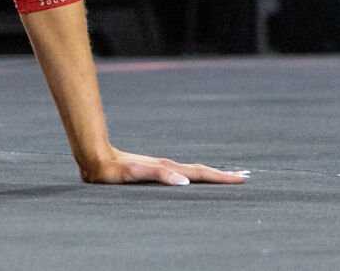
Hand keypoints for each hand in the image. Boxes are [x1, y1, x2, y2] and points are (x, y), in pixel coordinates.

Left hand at [81, 147, 248, 185]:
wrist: (96, 158)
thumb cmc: (114, 170)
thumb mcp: (135, 173)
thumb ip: (159, 175)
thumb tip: (185, 181)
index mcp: (168, 168)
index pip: (200, 173)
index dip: (221, 177)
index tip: (242, 178)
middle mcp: (168, 166)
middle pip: (201, 171)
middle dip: (222, 175)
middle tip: (244, 177)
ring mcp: (162, 167)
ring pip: (192, 171)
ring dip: (210, 174)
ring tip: (225, 176)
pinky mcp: (154, 170)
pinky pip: (181, 173)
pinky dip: (194, 175)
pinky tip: (193, 178)